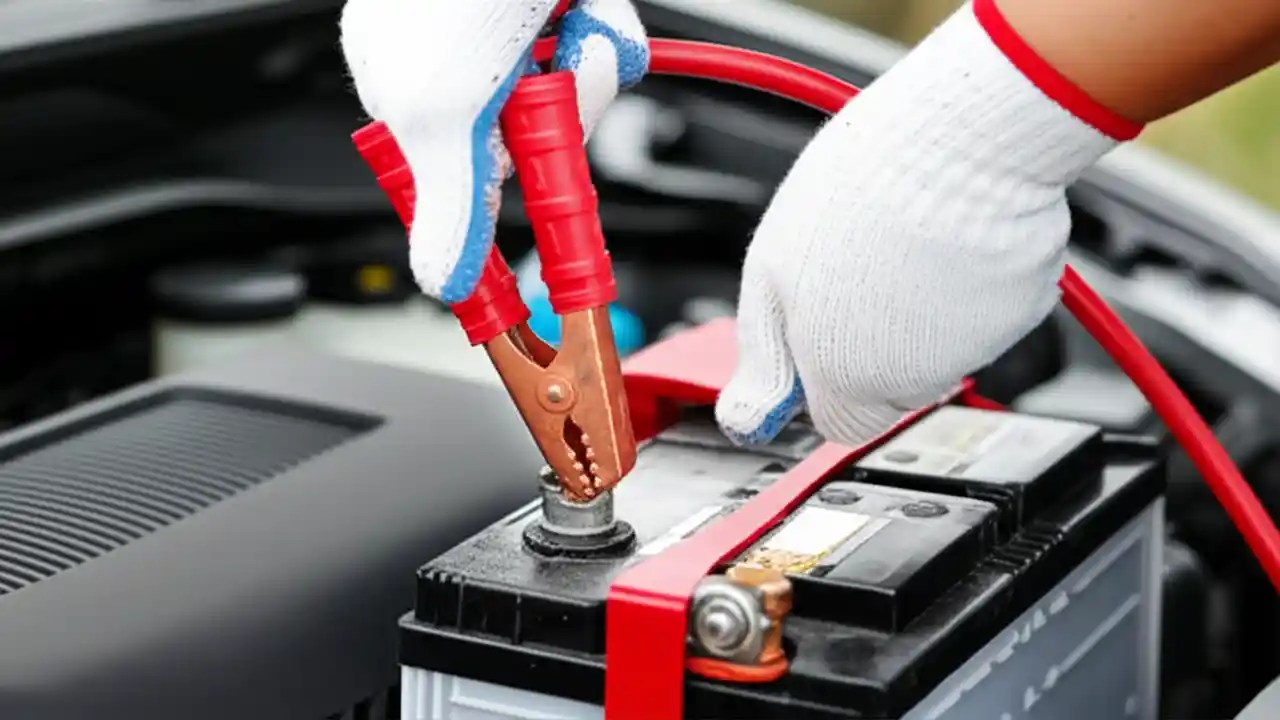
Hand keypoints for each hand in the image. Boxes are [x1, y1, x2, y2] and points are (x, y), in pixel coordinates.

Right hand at [339, 0, 647, 303]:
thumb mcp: (444, 109)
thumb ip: (447, 204)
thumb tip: (436, 284)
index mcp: (413, 101)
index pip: (467, 193)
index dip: (503, 234)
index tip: (533, 314)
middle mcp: (466, 74)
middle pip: (542, 144)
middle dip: (563, 109)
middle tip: (546, 71)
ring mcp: (517, 38)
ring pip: (583, 93)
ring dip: (590, 61)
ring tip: (564, 15)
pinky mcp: (563, 8)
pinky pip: (610, 45)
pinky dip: (607, 27)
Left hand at [714, 1, 1134, 447]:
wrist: (962, 138)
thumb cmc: (863, 191)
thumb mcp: (772, 275)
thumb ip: (764, 356)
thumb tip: (745, 420)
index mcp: (846, 379)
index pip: (839, 422)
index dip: (828, 372)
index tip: (823, 327)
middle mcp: (915, 380)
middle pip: (892, 386)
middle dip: (877, 339)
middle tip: (864, 269)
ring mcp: (978, 347)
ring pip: (942, 348)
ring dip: (925, 305)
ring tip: (905, 238)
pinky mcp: (1024, 309)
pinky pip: (990, 308)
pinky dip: (974, 278)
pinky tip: (953, 233)